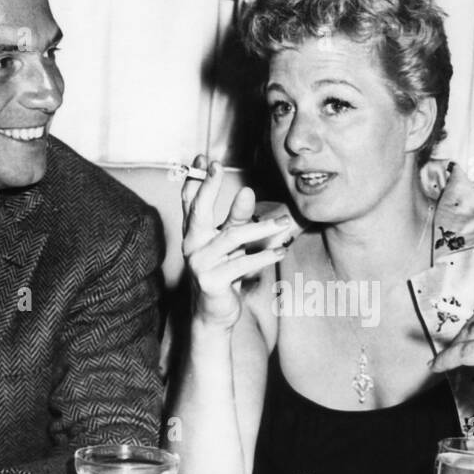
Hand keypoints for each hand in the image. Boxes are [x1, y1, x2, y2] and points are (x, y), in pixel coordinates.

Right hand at [181, 157, 290, 330]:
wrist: (215, 313)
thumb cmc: (225, 272)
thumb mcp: (231, 243)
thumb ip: (237, 218)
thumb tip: (247, 191)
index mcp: (193, 234)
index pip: (190, 202)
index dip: (195, 180)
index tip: (203, 159)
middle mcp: (191, 246)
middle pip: (198, 211)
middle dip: (208, 187)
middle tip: (219, 167)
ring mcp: (198, 264)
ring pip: (232, 238)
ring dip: (261, 228)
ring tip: (284, 223)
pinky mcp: (211, 281)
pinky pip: (242, 264)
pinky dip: (264, 256)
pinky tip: (281, 252)